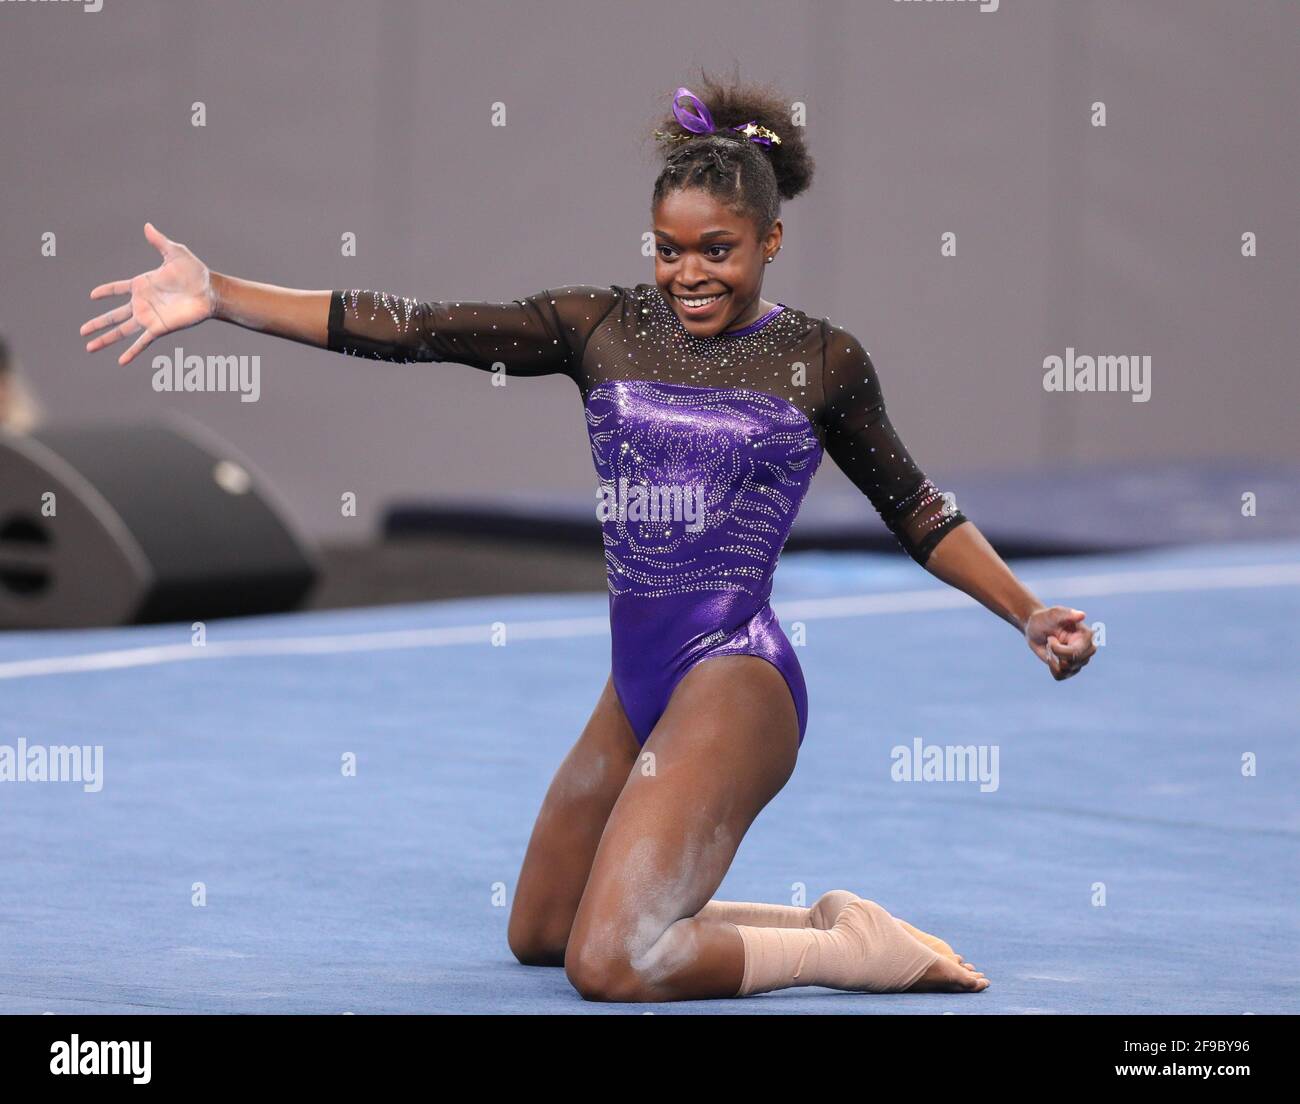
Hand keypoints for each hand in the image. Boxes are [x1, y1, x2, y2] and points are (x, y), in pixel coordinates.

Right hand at [81, 222, 215, 364]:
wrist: (210, 291)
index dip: (106, 292)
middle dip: (98, 323)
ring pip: (122, 331)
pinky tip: (120, 361)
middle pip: (114, 316)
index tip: (92, 295)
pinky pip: (142, 342)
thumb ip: (159, 242)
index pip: (117, 289)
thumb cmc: (195, 272)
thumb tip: (147, 226)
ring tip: (89, 347)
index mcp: (142, 285)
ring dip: (106, 339)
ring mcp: (149, 317)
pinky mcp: (159, 328)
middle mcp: (142, 303)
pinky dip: (132, 352)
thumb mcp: (174, 253)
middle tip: (82, 331)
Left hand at [1024, 606, 1095, 680]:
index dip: (1058, 649)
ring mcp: (1081, 660)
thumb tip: (1082, 615)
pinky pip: (1060, 676)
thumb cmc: (1045, 619)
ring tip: (1051, 647)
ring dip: (1053, 660)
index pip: (1076, 653)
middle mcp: (1088, 649)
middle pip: (1072, 663)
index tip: (1050, 638)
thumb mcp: (1052, 614)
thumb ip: (1066, 614)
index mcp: (1087, 636)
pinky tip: (1050, 657)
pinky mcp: (1071, 668)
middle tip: (1051, 641)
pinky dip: (1051, 668)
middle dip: (1056, 654)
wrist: (1035, 628)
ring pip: (1066, 670)